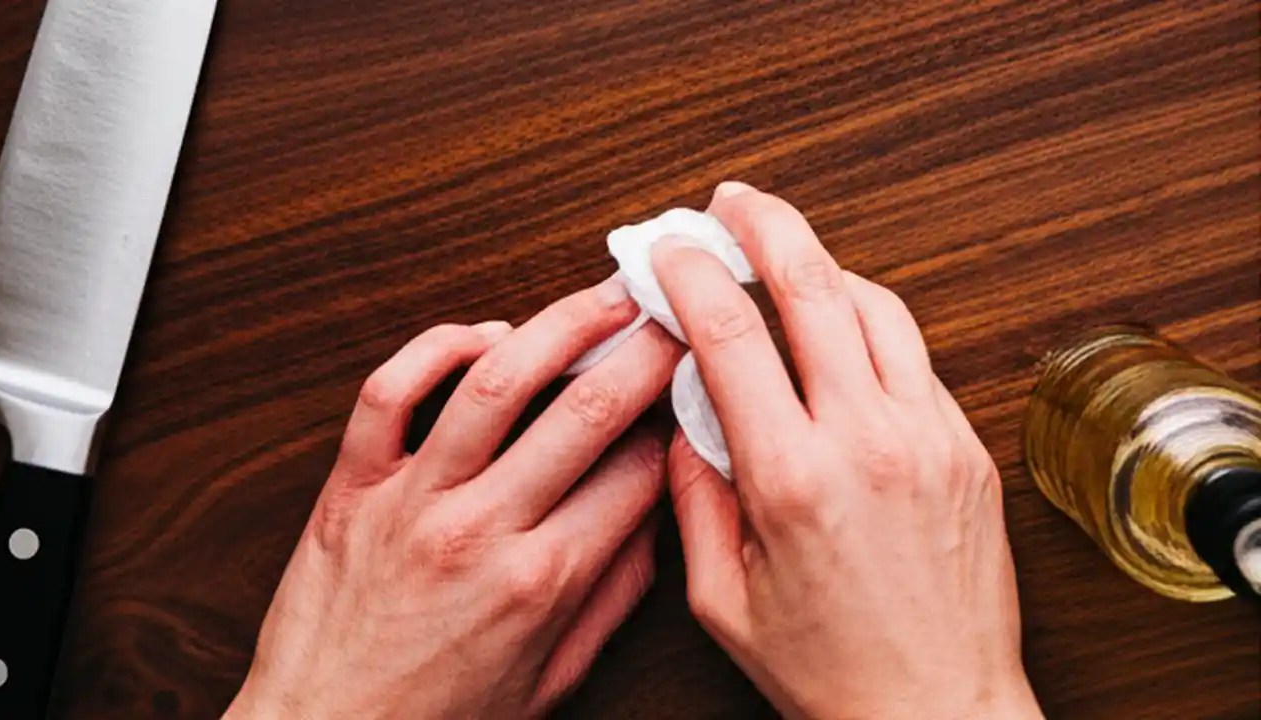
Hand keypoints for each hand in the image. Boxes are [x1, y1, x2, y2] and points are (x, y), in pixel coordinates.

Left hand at [225, 278, 682, 718]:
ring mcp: (411, 499)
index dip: (672, 422)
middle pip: (586, 411)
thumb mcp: (551, 680)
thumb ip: (610, 596)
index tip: (688, 391)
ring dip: (560, 325)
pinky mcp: (351, 485)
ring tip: (603, 296)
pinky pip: (389, 391)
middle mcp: (481, 529)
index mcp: (542, 581)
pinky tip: (483, 335)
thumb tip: (652, 518)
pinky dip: (435, 347)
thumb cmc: (437, 717)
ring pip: (495, 382)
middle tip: (673, 313)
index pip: (635, 472)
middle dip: (645, 350)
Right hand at [653, 183, 1040, 719]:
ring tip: (784, 256)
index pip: (730, 334)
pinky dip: (870, 322)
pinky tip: (840, 328)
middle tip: (732, 199)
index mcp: (792, 480)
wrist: (939, 711)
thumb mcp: (722, 597)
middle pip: (814, 286)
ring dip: (824, 265)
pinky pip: (913, 354)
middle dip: (764, 223)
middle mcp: (868, 441)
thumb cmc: (829, 670)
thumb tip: (683, 410)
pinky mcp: (965, 448)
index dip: (690, 272)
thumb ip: (694, 491)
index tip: (667, 248)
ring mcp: (928, 437)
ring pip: (876, 305)